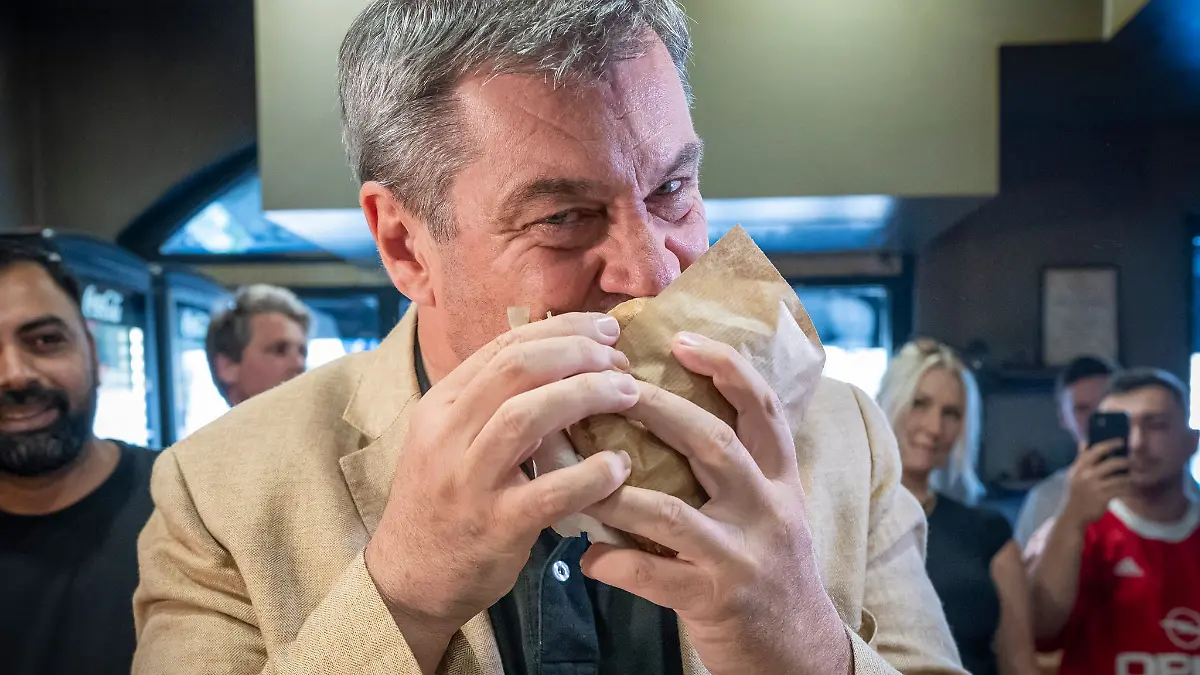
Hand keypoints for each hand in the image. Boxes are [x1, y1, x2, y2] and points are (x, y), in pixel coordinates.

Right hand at [364, 313, 638, 669]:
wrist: (409, 579)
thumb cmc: (446, 502)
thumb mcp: (453, 439)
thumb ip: (494, 401)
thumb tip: (560, 353)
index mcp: (441, 405)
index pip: (504, 346)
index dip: (563, 330)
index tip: (605, 332)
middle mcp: (448, 435)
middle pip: (517, 368)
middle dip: (578, 353)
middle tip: (621, 362)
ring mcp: (469, 480)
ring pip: (527, 416)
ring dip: (587, 395)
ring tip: (629, 395)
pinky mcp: (496, 526)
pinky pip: (550, 492)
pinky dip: (592, 474)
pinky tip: (620, 466)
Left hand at [580, 332, 850, 674]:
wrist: (797, 654)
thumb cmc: (766, 568)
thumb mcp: (768, 510)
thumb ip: (734, 468)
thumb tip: (661, 412)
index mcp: (781, 480)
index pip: (764, 408)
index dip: (726, 367)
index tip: (681, 338)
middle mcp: (769, 510)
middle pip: (715, 442)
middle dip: (656, 409)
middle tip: (607, 387)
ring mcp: (744, 556)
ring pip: (672, 512)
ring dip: (614, 491)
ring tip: (573, 475)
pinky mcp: (718, 600)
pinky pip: (654, 576)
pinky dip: (614, 562)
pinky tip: (586, 554)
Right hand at [1061, 439, 1129, 529]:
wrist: (1073, 515)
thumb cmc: (1076, 493)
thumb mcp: (1074, 475)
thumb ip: (1080, 458)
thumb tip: (1084, 442)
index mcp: (1079, 467)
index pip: (1095, 451)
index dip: (1110, 444)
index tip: (1121, 442)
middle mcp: (1086, 475)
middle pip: (1111, 463)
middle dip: (1125, 461)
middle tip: (1134, 462)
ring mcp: (1095, 486)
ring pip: (1119, 478)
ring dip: (1130, 477)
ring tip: (1136, 476)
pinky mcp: (1103, 497)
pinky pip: (1121, 490)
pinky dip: (1130, 489)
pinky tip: (1134, 488)